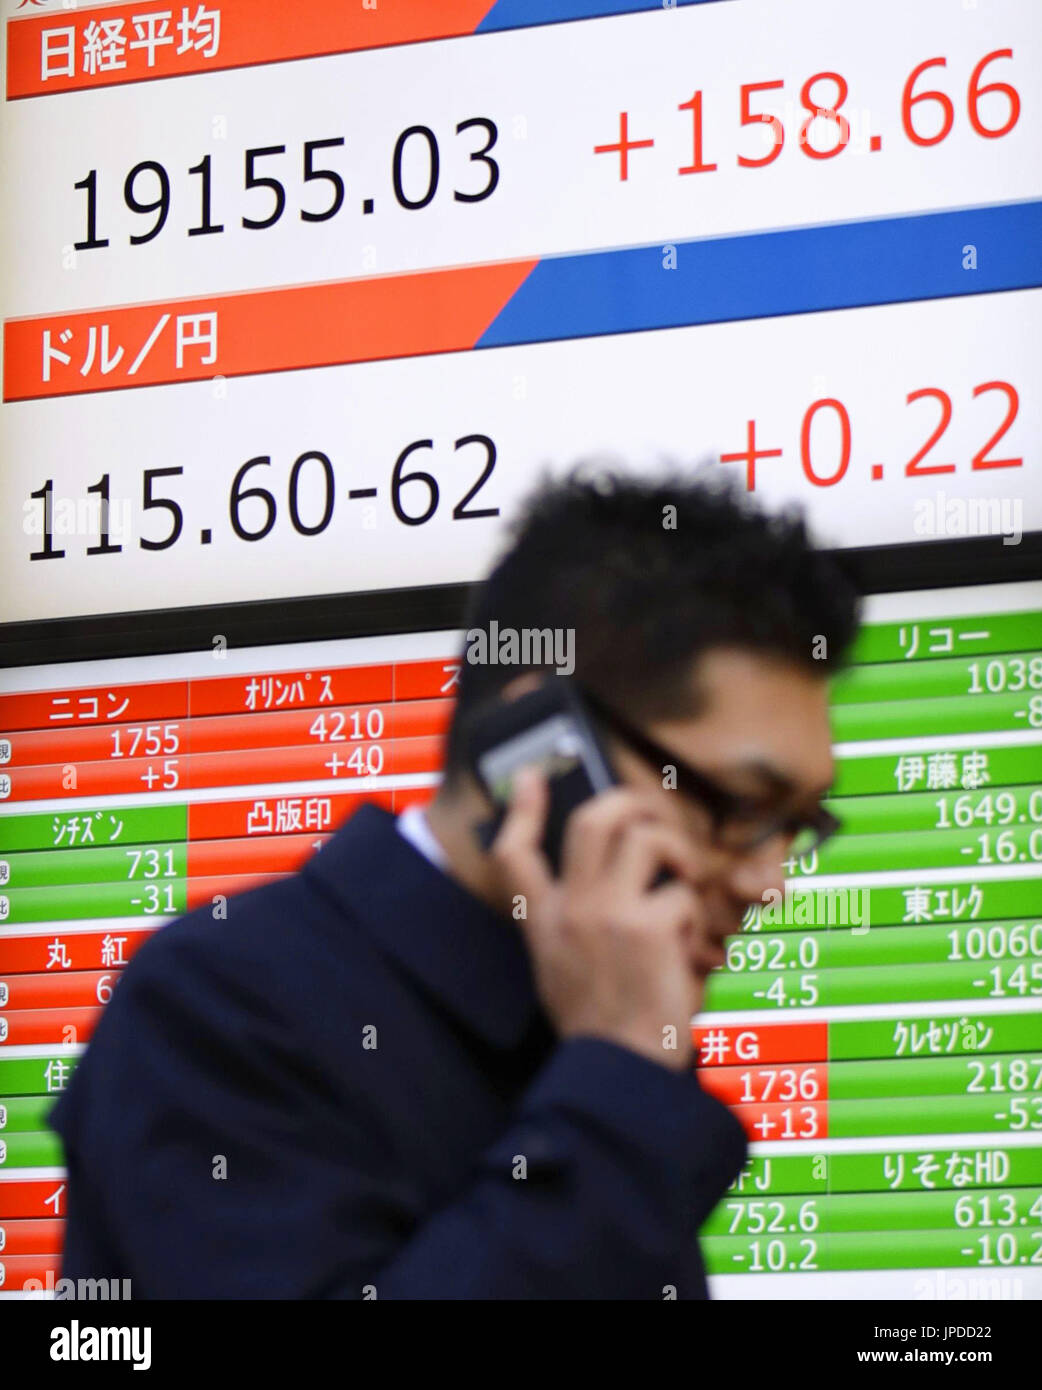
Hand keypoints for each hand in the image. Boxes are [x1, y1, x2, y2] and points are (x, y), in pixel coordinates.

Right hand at [490, 768, 710, 1071]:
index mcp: (544, 920)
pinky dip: (695, 917)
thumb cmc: (601, 1023)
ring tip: (687, 880)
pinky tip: (690, 947)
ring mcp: (605, 913)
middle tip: (658, 818)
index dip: (523, 808)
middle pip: (593, 818)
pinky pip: (682, 895)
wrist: (617, 1070)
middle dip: (634, 802)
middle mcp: (569, 909)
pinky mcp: (646, 927)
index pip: (514, 852)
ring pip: (645, 838)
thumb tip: (602, 885)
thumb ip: (571, 923)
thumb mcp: (559, 969)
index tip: (531, 775)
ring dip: (678, 852)